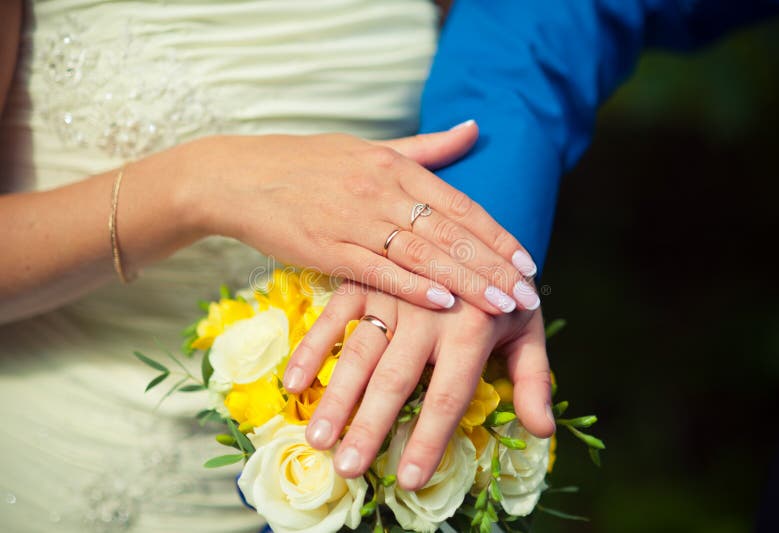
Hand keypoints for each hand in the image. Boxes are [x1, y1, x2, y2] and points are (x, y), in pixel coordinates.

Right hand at [179, 123, 539, 313]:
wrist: (239, 177)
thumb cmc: (307, 164)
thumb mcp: (369, 148)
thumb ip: (427, 147)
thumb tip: (474, 129)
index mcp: (394, 167)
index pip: (459, 204)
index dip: (497, 235)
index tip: (527, 262)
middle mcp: (380, 191)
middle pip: (450, 233)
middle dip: (494, 267)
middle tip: (528, 295)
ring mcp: (353, 220)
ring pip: (422, 254)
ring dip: (466, 282)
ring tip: (501, 306)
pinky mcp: (326, 248)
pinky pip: (376, 270)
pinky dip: (411, 287)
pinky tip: (443, 302)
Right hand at [283, 279, 553, 490]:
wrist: (473, 230)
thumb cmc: (500, 292)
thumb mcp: (525, 330)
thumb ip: (532, 379)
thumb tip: (542, 431)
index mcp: (472, 327)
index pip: (448, 395)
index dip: (429, 440)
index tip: (408, 479)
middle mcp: (429, 310)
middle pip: (395, 379)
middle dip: (370, 427)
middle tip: (347, 468)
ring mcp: (393, 293)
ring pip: (360, 352)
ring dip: (336, 396)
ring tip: (317, 438)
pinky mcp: (366, 279)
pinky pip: (334, 315)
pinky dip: (313, 348)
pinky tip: (293, 383)